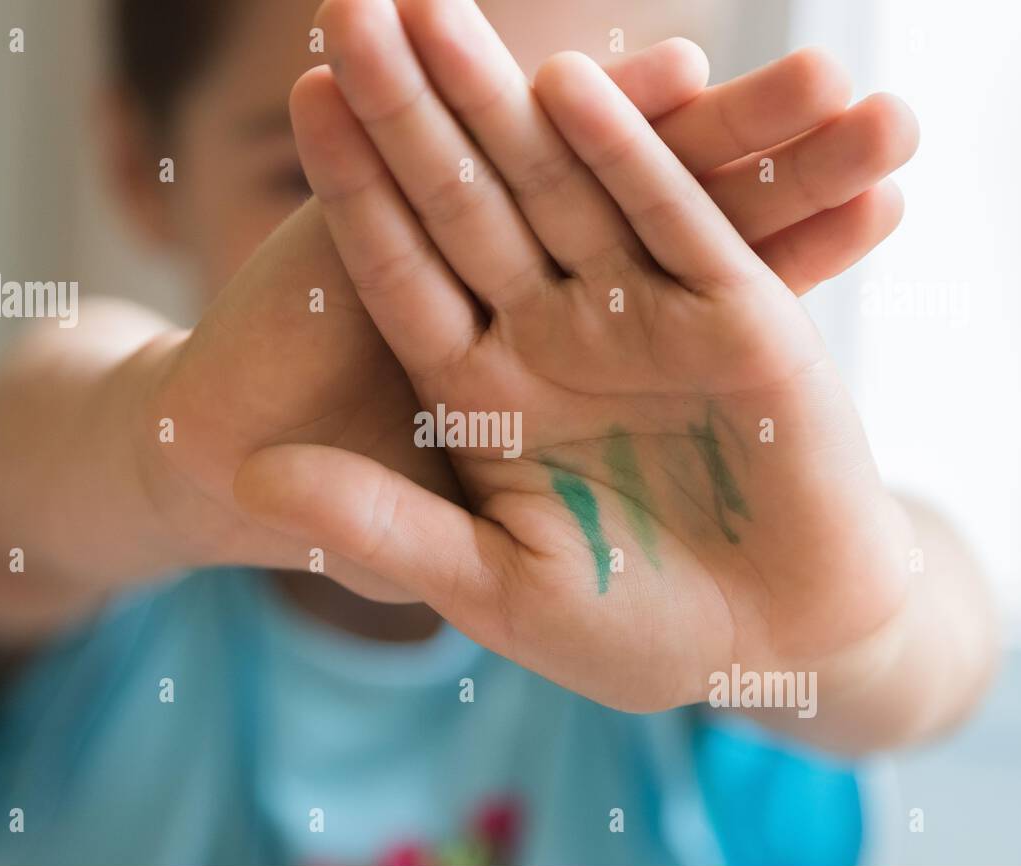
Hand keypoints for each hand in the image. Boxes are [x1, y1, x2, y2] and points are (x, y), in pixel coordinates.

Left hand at [236, 0, 916, 710]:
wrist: (775, 646)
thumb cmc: (632, 631)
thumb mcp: (493, 583)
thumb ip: (378, 522)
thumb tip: (246, 478)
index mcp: (484, 388)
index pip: (400, 268)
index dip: (350, 186)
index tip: (299, 100)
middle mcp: (553, 333)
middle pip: (466, 201)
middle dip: (410, 106)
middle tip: (349, 4)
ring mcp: (643, 314)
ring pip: (563, 186)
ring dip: (503, 98)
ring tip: (434, 5)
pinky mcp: (740, 313)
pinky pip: (678, 224)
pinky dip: (631, 161)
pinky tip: (574, 86)